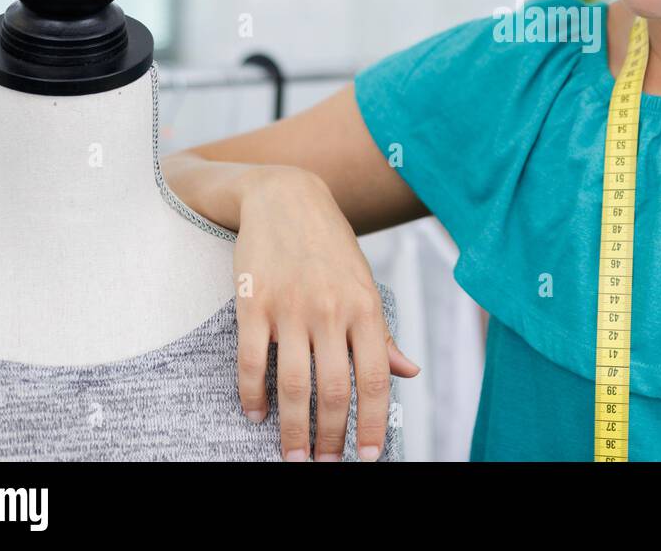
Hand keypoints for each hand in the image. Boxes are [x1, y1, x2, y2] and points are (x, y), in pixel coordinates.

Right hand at [232, 166, 420, 460]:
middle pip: (333, 390)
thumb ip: (382, 334)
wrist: (285, 196)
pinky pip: (250, 361)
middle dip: (330, 437)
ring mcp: (291, 307)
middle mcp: (331, 310)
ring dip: (293, 428)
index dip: (371, 424)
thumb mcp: (364, 284)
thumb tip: (409, 372)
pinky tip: (256, 414)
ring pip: (293, 384)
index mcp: (366, 308)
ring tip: (293, 455)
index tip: (367, 457)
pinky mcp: (254, 303)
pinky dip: (252, 395)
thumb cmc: (330, 246)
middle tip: (325, 464)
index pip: (374, 380)